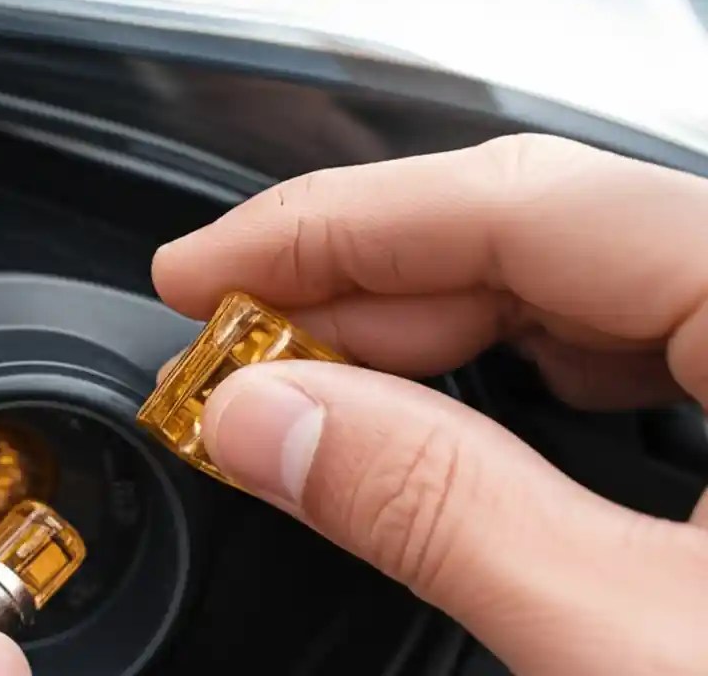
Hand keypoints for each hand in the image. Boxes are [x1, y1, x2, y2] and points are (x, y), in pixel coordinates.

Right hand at [153, 134, 707, 674]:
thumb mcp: (633, 642)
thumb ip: (438, 511)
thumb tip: (264, 418)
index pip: (514, 199)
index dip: (325, 227)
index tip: (198, 275)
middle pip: (533, 231)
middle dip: (353, 288)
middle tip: (226, 347)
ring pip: (571, 285)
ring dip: (415, 332)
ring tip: (301, 381)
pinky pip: (618, 344)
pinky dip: (496, 373)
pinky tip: (429, 413)